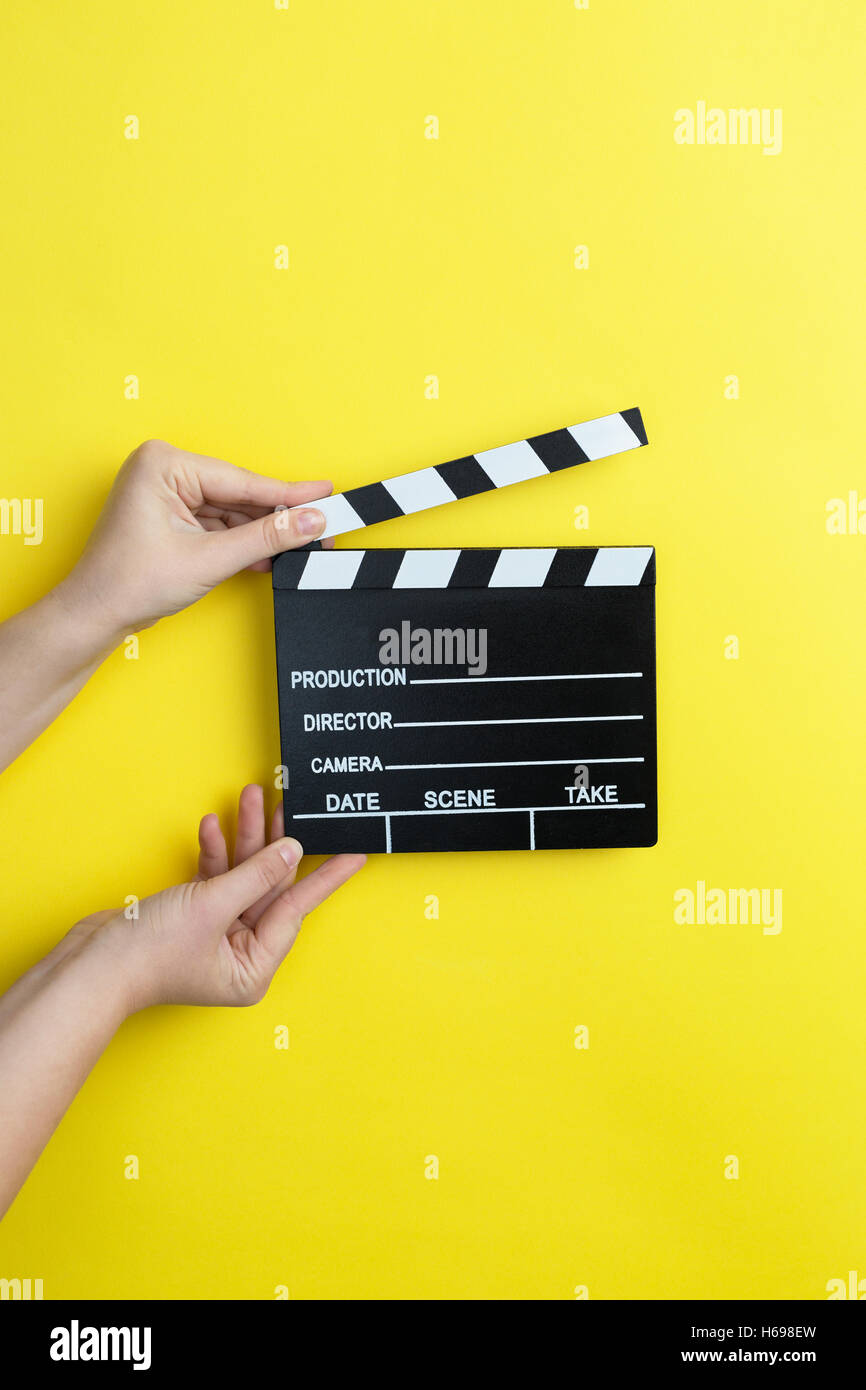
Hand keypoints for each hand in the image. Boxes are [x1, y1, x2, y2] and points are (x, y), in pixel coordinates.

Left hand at [58, 438, 332, 636]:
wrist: (96, 615)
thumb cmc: (128, 582)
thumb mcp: (210, 559)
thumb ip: (265, 538)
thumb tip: (308, 523)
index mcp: (164, 464)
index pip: (242, 480)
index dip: (289, 494)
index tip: (325, 495)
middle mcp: (164, 470)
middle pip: (239, 493)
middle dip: (278, 516)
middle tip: (321, 525)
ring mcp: (166, 492)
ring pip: (232, 510)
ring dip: (262, 533)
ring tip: (300, 545)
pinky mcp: (170, 515)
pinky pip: (217, 523)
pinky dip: (242, 541)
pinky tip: (269, 555)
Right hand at [77, 786, 365, 1010]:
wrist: (90, 966)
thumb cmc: (148, 954)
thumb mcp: (214, 906)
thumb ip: (256, 875)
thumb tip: (292, 850)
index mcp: (254, 967)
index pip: (297, 908)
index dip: (325, 876)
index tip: (354, 854)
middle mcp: (239, 953)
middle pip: (269, 887)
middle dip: (274, 843)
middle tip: (289, 805)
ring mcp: (215, 934)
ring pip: (241, 877)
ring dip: (243, 838)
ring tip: (252, 797)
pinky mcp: (191, 917)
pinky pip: (214, 879)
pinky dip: (214, 853)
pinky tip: (213, 826)